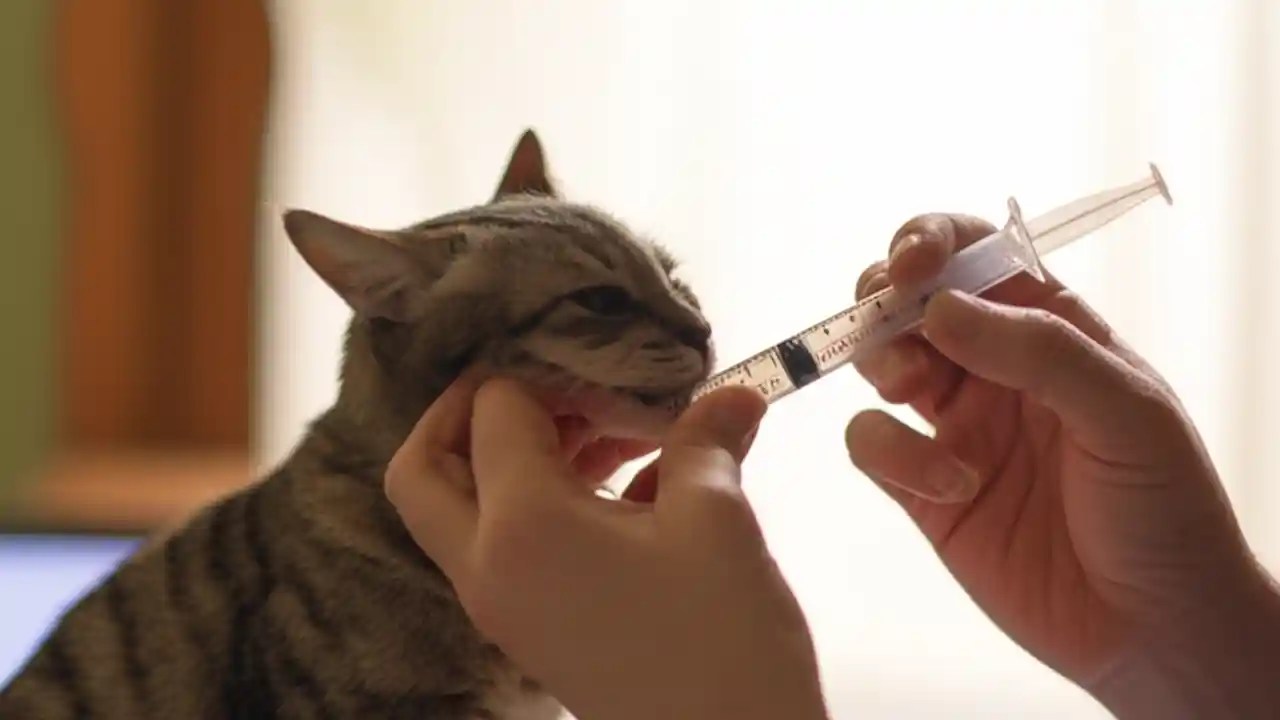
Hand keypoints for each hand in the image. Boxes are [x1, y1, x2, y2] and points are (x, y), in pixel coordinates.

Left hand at [384, 376, 828, 719]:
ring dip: (524, 454)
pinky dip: (552, 500)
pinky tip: (640, 484)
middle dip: (480, 410)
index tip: (617, 369)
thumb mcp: (716, 522)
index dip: (550, 371)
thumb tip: (733, 391)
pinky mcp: (534, 626)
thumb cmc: (721, 642)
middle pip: (427, 464)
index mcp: (517, 526)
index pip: (491, 408)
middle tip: (562, 387)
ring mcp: (504, 602)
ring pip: (466, 505)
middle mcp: (487, 564)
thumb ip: (705, 439)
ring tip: (618, 431)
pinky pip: (511, 543)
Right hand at [846, 213, 1279, 716]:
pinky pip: (872, 444)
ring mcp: (955, 427)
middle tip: (890, 328)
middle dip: (883, 302)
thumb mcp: (1125, 411)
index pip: (976, 255)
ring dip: (882, 365)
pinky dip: (890, 453)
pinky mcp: (923, 488)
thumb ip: (1036, 350)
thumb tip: (938, 309)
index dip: (931, 242)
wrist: (1153, 629)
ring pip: (880, 363)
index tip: (908, 266)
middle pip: (908, 302)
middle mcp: (994, 368)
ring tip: (911, 393)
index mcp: (1049, 329)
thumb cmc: (1164, 507)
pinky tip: (949, 485)